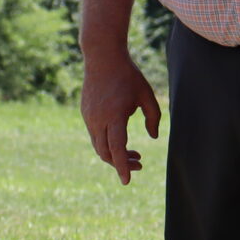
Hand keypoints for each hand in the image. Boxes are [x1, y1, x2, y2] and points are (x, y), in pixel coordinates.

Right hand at [81, 43, 161, 184]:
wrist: (102, 57)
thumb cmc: (128, 75)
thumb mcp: (146, 95)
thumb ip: (153, 118)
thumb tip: (153, 138)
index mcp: (114, 116)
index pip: (116, 148)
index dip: (122, 167)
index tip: (126, 181)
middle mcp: (98, 119)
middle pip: (106, 153)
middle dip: (121, 164)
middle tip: (140, 163)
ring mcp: (89, 117)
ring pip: (99, 146)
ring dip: (114, 154)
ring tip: (135, 154)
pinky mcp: (85, 114)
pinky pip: (95, 136)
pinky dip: (107, 144)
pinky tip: (121, 141)